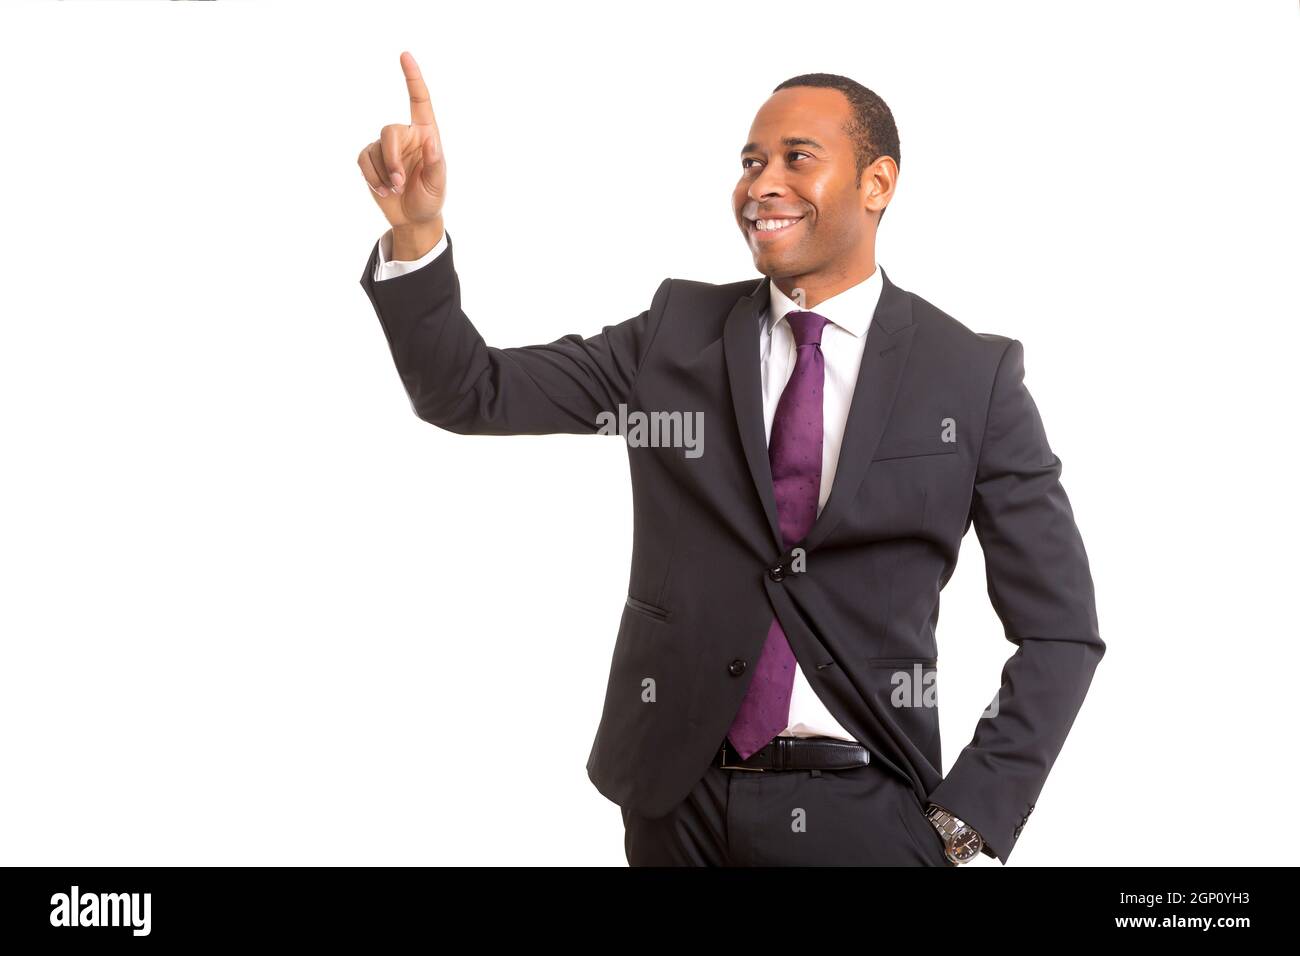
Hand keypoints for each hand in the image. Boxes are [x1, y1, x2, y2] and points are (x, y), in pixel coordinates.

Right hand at [356, 51, 445, 235]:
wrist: (413, 218)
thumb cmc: (430, 198)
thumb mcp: (437, 184)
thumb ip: (435, 163)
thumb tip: (430, 140)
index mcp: (425, 133)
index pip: (419, 101)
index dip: (412, 78)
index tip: (405, 55)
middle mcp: (405, 135)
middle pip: (389, 131)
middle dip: (391, 159)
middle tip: (398, 183)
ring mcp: (386, 147)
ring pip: (375, 150)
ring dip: (383, 174)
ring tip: (394, 191)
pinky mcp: (371, 159)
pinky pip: (363, 161)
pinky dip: (371, 178)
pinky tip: (382, 191)